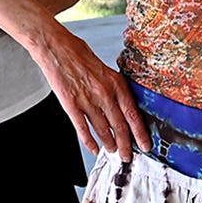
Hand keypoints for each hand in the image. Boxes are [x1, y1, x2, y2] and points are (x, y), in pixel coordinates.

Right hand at [34, 23, 146, 159]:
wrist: (56, 47)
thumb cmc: (79, 54)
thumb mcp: (105, 68)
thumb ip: (113, 87)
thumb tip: (121, 105)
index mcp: (116, 84)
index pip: (133, 115)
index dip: (140, 134)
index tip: (145, 145)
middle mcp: (104, 94)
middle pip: (119, 127)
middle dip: (126, 145)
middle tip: (128, 155)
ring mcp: (87, 101)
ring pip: (102, 130)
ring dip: (109, 144)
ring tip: (112, 151)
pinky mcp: (71, 105)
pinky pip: (83, 129)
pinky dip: (89, 142)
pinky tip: (94, 149)